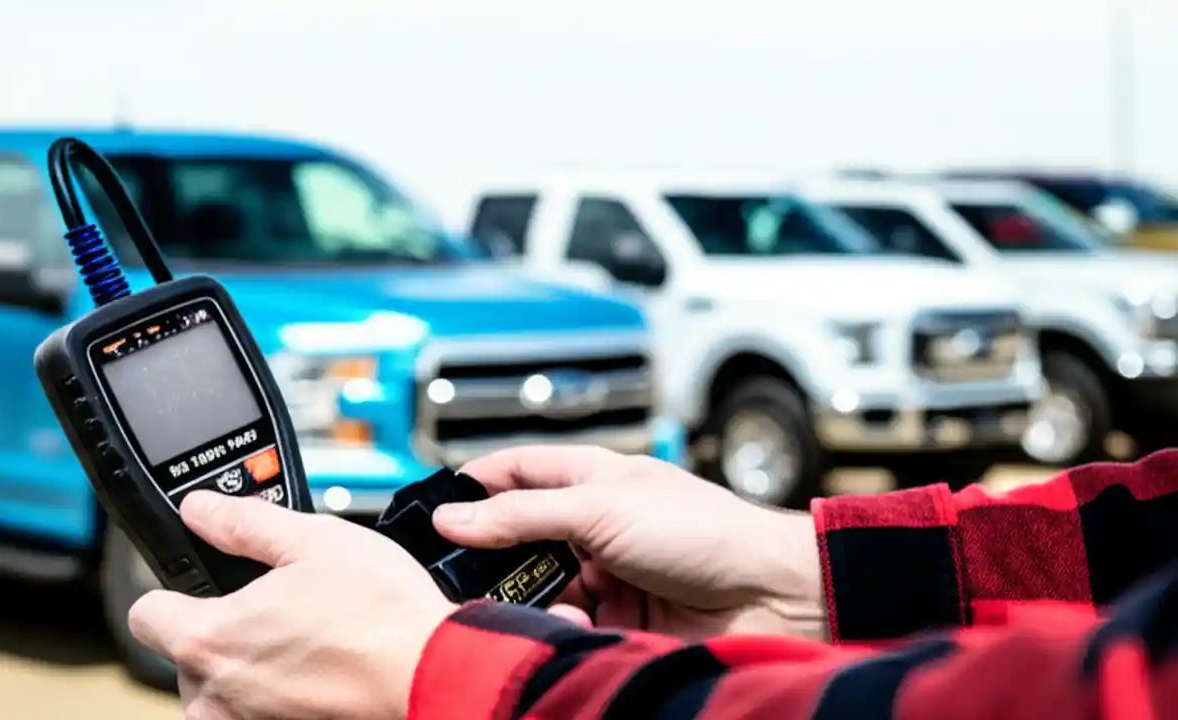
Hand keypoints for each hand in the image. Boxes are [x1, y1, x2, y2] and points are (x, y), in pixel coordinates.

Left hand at [128, 491, 454, 719]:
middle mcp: (216, 696)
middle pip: (189, 656)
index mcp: (209, 639)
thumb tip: (202, 510)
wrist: (434, 676)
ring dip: (253, 670)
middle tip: (282, 610)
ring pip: (224, 692)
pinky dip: (280, 697)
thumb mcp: (315, 540)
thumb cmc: (382, 616)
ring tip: (310, 643)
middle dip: (226, 632)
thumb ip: (243, 523)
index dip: (176, 590)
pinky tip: (322, 674)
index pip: (147, 613)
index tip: (207, 585)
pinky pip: (258, 714)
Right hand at [435, 446, 825, 640]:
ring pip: (538, 585)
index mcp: (593, 477)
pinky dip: (556, 627)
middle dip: (491, 554)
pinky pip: (564, 623)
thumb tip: (452, 516)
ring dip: (525, 596)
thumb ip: (522, 515)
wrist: (770, 597)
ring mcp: (605, 573)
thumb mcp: (600, 508)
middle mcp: (594, 523)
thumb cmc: (705, 532)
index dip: (474, 483)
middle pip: (519, 535)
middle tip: (455, 572)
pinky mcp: (616, 620)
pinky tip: (566, 627)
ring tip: (515, 604)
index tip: (430, 506)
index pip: (518, 471)